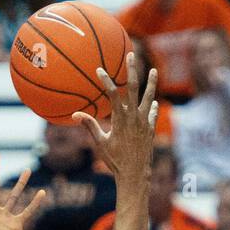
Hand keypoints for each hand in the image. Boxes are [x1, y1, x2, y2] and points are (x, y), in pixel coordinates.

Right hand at [72, 51, 157, 183]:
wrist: (135, 175)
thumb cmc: (115, 161)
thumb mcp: (101, 143)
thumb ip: (90, 126)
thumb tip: (76, 114)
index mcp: (120, 119)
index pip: (112, 94)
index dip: (105, 81)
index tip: (99, 70)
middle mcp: (134, 117)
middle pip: (133, 88)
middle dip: (132, 70)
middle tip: (132, 55)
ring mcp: (144, 122)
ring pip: (148, 97)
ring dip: (151, 83)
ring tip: (154, 70)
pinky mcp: (151, 130)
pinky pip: (152, 114)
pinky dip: (151, 107)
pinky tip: (152, 103)